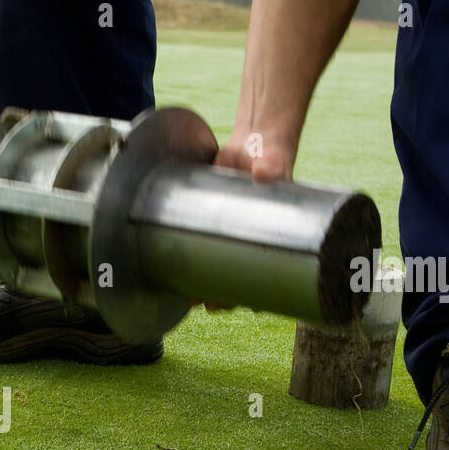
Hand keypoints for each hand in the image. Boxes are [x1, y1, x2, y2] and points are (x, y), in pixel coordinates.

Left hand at [185, 130, 295, 313]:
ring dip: (204, 282)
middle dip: (225, 294)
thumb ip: (273, 166)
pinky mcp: (208, 219)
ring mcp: (227, 230)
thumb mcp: (274, 162)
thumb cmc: (269, 157)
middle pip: (238, 276)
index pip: (265, 270)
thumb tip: (264, 172)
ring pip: (216, 266)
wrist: (253, 144)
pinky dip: (189, 258)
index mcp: (268, 232)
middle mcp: (248, 237)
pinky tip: (174, 274)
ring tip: (189, 297)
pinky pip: (199, 244)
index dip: (259, 290)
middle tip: (210, 305)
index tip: (252, 306)